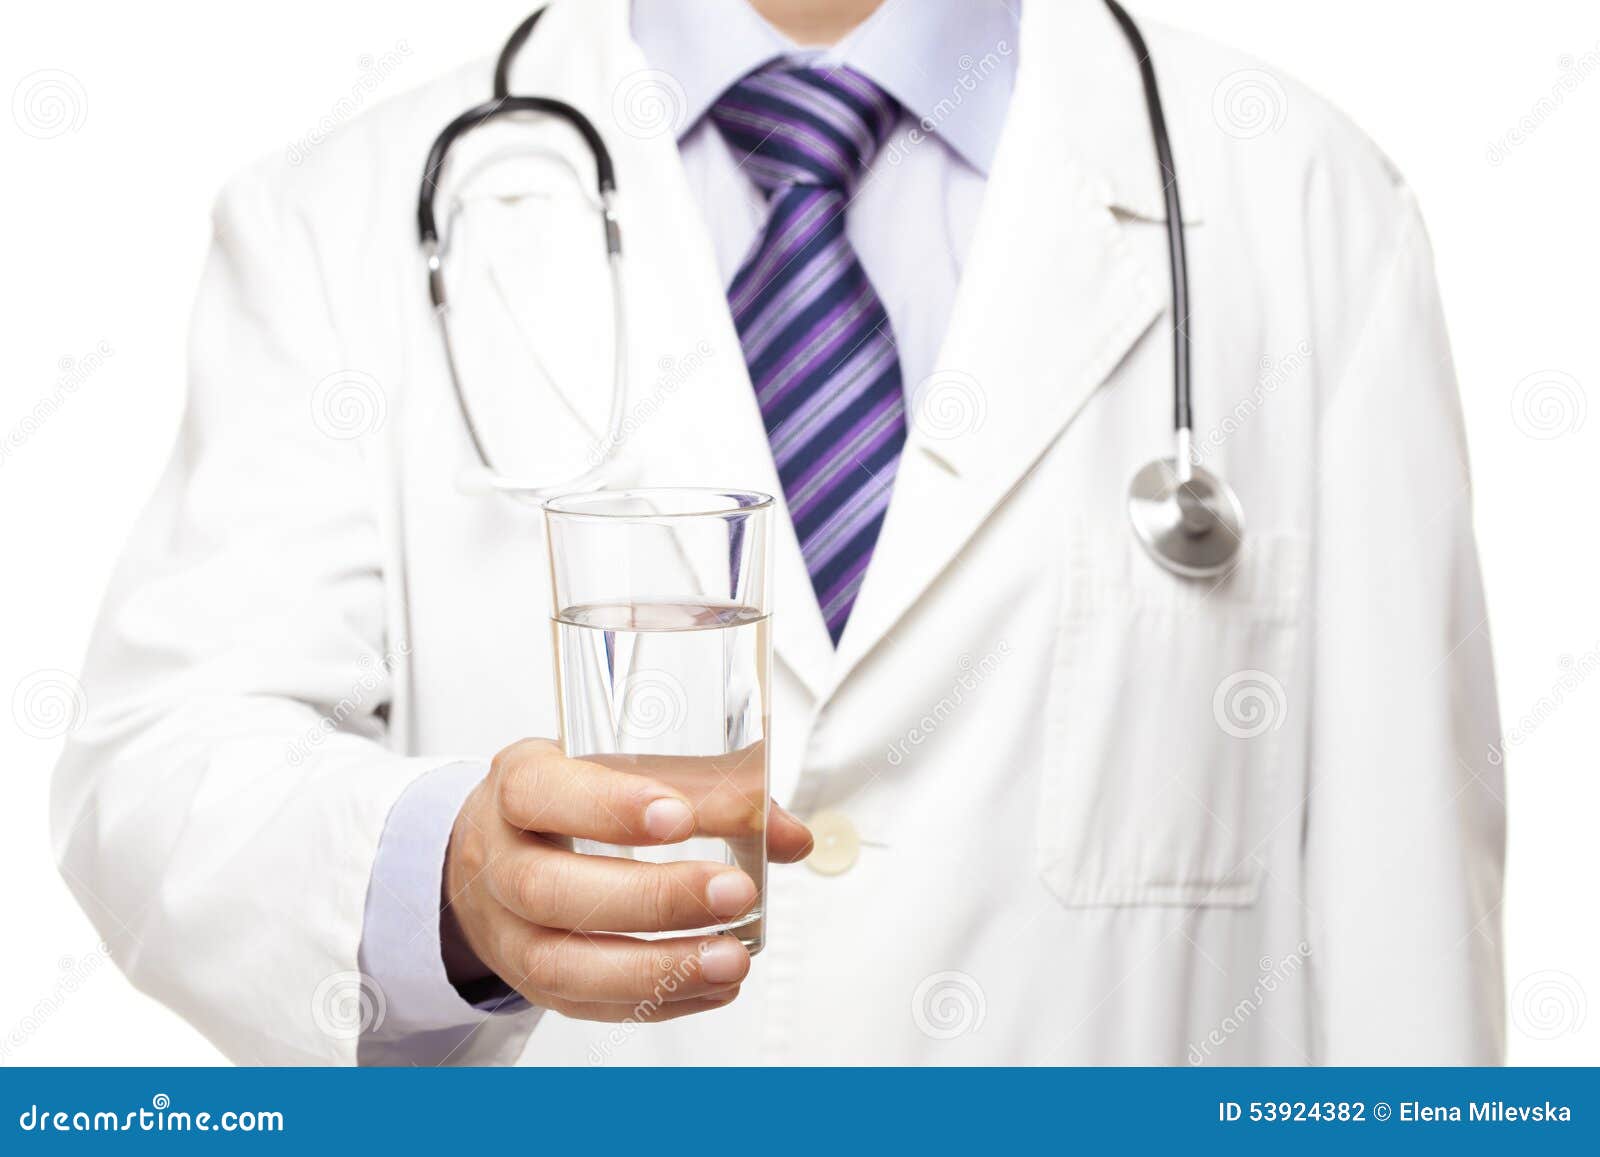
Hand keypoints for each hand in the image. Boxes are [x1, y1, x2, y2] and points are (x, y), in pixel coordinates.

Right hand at [440, 738, 812, 1021]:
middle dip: (651, 898)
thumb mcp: (624, 772)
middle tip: (735, 893)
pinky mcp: (532, 983)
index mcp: (515, 788)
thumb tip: (788, 835)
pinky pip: (585, 1005)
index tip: (680, 817)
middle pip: (548, 889)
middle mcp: (497, 861)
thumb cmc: (568, 805)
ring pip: (560, 964)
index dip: (608, 807)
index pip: (538, 793)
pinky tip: (713, 986)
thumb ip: (710, 792)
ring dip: (656, 968)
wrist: (496, 856)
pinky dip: (657, 1000)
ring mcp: (506, 931)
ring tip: (732, 958)